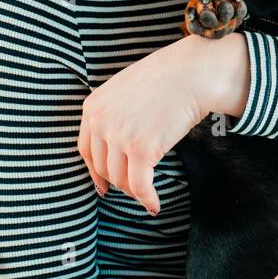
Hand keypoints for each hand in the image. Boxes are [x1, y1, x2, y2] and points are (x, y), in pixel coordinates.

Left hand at [77, 32, 248, 213]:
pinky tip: (155, 205)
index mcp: (93, 107)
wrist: (191, 73)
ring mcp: (119, 136)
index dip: (95, 172)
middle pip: (103, 168)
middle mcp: (100, 122)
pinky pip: (140, 186)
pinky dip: (147, 199)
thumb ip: (113, 113)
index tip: (103, 185)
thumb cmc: (167, 77)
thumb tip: (116, 143)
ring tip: (147, 193)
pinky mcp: (141, 149)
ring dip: (135, 191)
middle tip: (134, 188)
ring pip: (121, 179)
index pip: (86, 150)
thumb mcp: (125, 89)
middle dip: (119, 182)